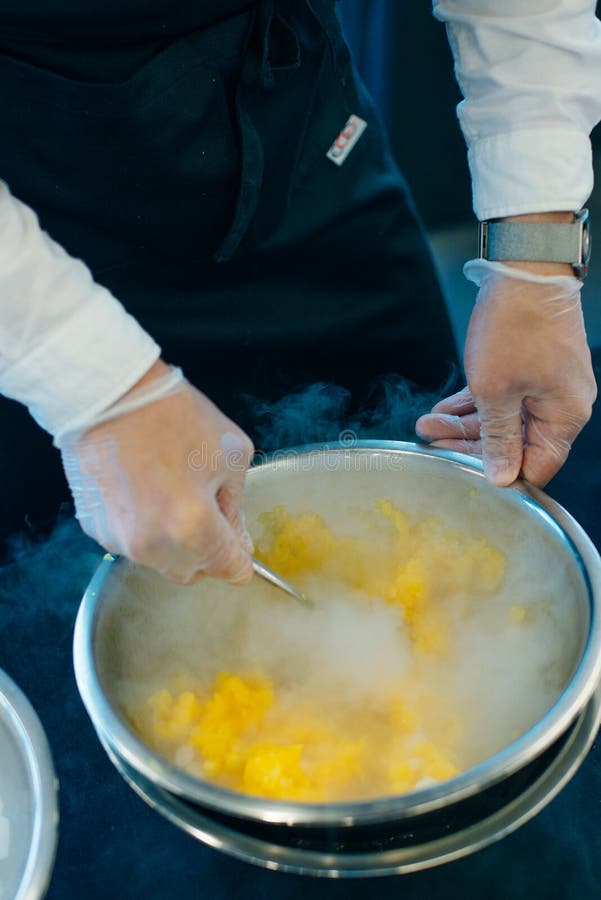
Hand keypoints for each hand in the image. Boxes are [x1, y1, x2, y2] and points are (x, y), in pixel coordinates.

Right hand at [61, 361, 254, 583]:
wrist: (108, 393)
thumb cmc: (171, 414)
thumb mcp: (231, 454)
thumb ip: (236, 507)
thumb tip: (238, 541)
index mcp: (192, 528)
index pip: (230, 570)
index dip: (241, 555)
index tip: (240, 542)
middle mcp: (153, 545)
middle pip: (193, 572)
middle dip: (206, 548)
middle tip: (206, 504)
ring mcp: (120, 540)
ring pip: (161, 560)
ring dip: (173, 539)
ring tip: (171, 488)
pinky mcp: (96, 529)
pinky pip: (132, 542)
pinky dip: (144, 525)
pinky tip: (144, 487)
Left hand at [416, 262, 596, 486]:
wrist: (524, 267)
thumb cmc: (515, 325)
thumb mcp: (497, 391)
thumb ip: (499, 437)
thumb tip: (503, 477)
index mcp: (565, 415)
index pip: (537, 465)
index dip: (500, 473)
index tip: (462, 472)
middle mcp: (561, 402)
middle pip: (514, 442)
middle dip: (467, 443)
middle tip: (431, 439)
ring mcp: (545, 383)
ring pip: (502, 418)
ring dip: (464, 423)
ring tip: (426, 423)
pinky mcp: (530, 366)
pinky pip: (502, 396)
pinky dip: (474, 403)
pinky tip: (443, 409)